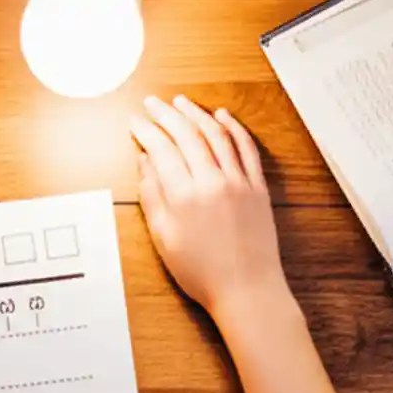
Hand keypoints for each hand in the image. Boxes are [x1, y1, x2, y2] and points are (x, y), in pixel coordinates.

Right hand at [130, 95, 290, 326]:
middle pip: (187, 135)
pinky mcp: (257, 187)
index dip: (146, 130)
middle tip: (152, 102)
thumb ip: (152, 197)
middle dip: (166, 114)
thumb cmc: (200, 272)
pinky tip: (222, 115)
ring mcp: (238, 181)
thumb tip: (144, 162)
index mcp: (184, 196)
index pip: (161, 149)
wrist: (246, 290)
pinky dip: (233, 127)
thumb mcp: (163, 238)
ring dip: (196, 114)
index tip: (135, 120)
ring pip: (215, 134)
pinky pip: (245, 148)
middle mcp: (211, 182)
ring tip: (181, 102)